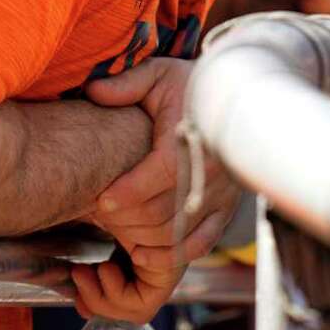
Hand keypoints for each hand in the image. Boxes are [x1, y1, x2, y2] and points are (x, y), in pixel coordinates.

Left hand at [76, 58, 240, 316]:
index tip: (101, 201)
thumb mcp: (159, 75)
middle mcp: (212, 170)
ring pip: (180, 231)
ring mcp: (222, 194)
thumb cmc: (191, 86)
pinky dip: (173, 255)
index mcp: (194, 138)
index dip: (129, 193)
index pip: (160, 174)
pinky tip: (145, 254)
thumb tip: (92, 92)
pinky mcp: (226, 208)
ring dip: (145, 238)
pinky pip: (201, 243)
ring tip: (117, 233)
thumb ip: (126, 85)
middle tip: (100, 218)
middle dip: (129, 219)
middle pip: (166, 210)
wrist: (237, 96)